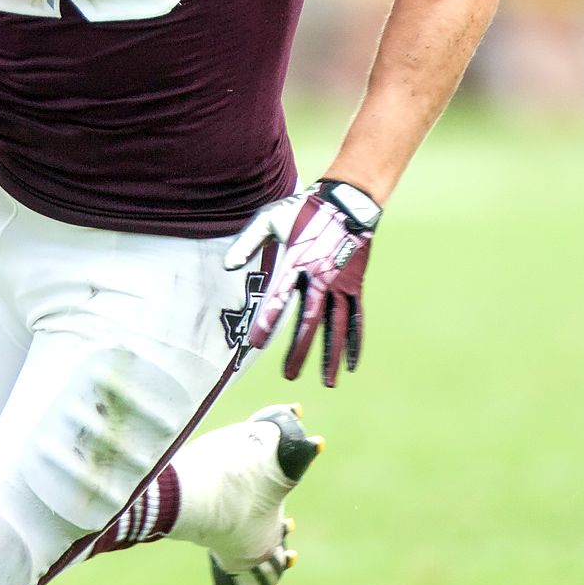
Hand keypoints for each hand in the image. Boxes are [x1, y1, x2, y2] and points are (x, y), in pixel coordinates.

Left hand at [225, 179, 380, 386]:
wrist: (345, 202)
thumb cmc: (304, 210)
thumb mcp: (270, 219)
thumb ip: (247, 242)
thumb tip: (227, 266)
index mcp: (297, 261)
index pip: (278, 297)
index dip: (267, 320)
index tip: (255, 342)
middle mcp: (320, 277)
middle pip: (309, 320)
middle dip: (299, 350)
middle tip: (290, 376)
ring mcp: (340, 284)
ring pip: (336, 325)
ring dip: (331, 355)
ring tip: (327, 382)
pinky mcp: (354, 286)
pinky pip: (356, 318)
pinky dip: (354, 342)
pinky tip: (351, 364)